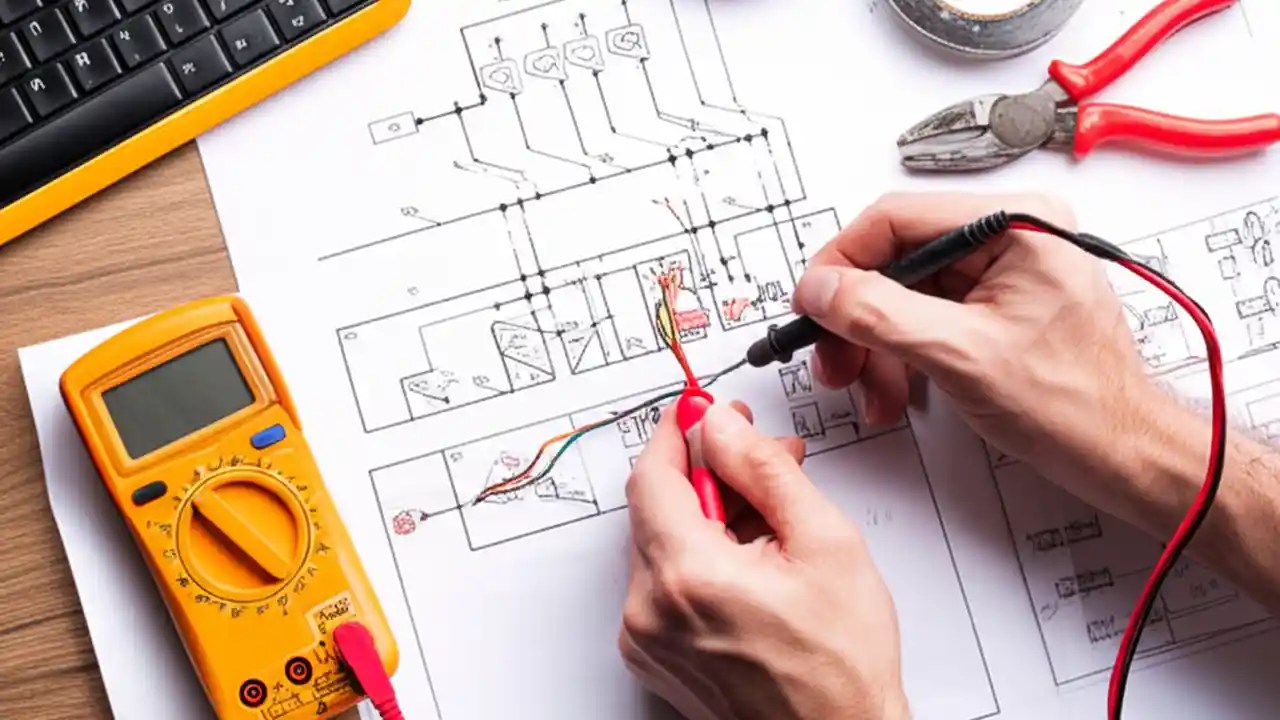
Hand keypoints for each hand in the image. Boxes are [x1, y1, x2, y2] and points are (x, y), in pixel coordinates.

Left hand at [619, 401, 908, 719]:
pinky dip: (698, 559)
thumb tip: (724, 426)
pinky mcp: (652, 655)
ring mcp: (645, 639)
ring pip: (662, 543)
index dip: (680, 434)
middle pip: (657, 508)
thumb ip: (766, 470)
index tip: (703, 413)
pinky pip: (662, 583)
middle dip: (708, 474)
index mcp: (688, 578)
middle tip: (762, 461)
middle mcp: (650, 611)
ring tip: (771, 522)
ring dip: (707, 517)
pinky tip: (750, 561)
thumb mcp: (824, 543)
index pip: (653, 475)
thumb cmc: (842, 666)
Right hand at [790, 192, 1167, 527]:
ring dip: (874, 344)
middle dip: (857, 317)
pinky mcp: (996, 303)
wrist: (1121, 454)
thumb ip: (880, 313)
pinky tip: (896, 389)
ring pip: (904, 293)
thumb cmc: (1074, 406)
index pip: (896, 218)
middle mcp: (1011, 235)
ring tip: (868, 390)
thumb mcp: (960, 355)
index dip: (841, 262)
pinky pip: (926, 316)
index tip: (811, 304)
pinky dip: (901, 353)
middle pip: (895, 259)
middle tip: (833, 361)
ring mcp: (1004, 269)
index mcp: (1016, 224)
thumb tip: (821, 287)